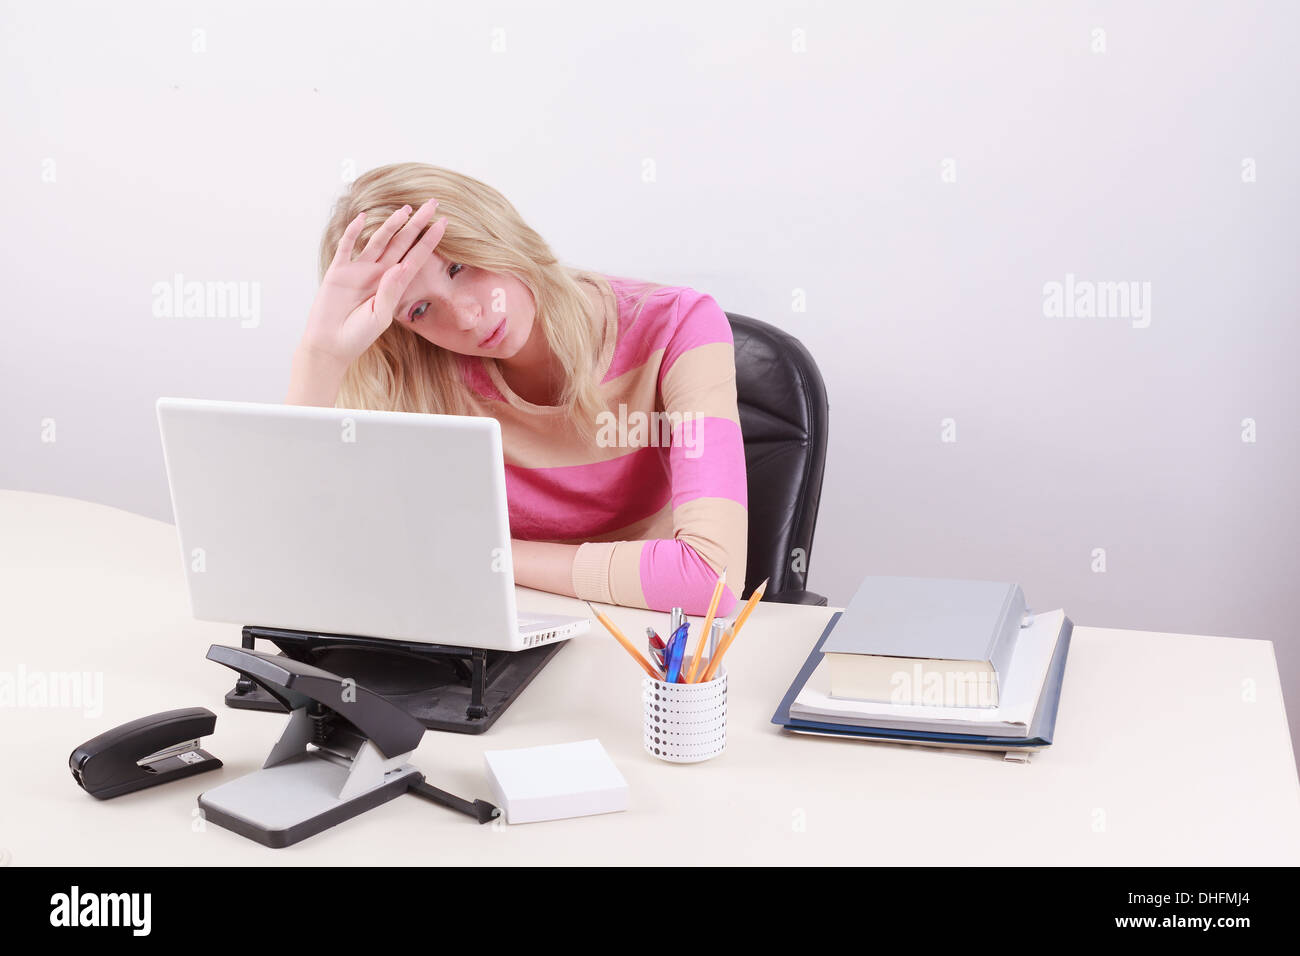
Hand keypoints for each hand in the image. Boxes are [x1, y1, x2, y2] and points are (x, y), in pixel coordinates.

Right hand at [299, 198, 447, 366]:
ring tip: (406, 208)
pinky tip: (363, 217)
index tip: (445, 223)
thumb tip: (400, 266)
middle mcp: (379, 273)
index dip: (430, 240)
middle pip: (401, 242)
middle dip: (417, 224)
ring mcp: (359, 270)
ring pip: (378, 240)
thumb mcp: (379, 317)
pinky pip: (347, 246)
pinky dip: (353, 231)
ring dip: (391, 224)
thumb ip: (390, 292)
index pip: (416, 257)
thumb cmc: (358, 335)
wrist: (330, 345)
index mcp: (393, 285)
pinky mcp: (339, 270)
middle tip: (432, 204)